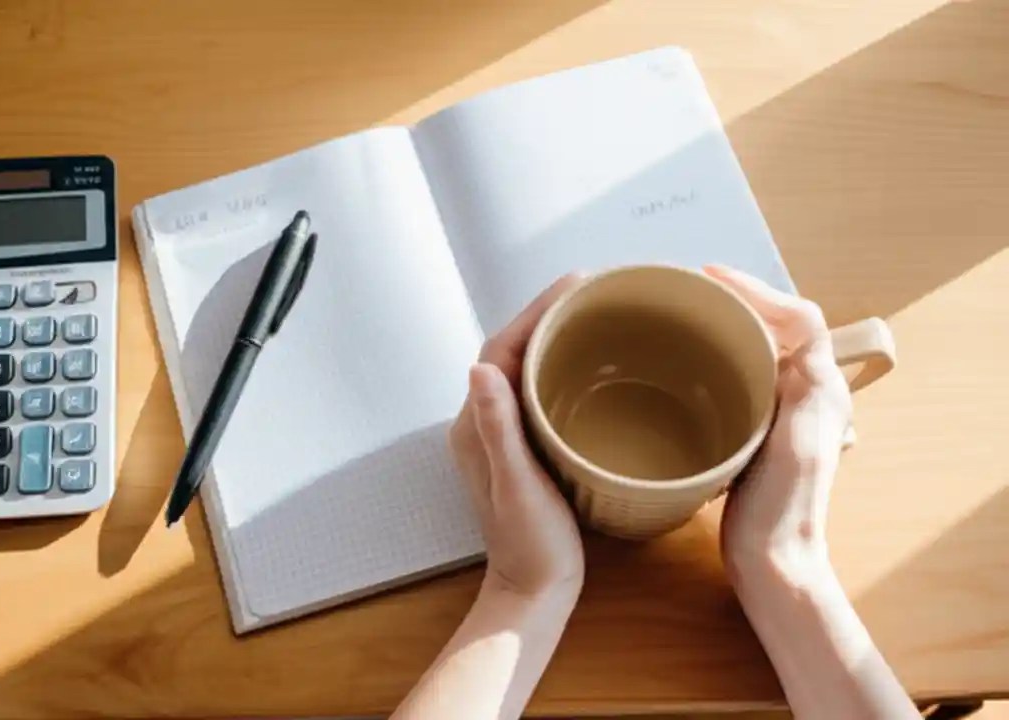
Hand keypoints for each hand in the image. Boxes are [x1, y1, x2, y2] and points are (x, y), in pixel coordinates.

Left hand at [449, 276, 584, 599]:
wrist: (535, 592)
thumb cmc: (531, 546)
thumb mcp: (517, 485)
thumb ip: (500, 428)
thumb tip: (481, 368)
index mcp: (475, 425)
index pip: (501, 348)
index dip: (536, 310)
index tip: (576, 284)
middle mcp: (483, 423)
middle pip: (515, 350)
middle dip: (550, 315)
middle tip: (595, 290)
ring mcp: (504, 436)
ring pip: (528, 369)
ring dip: (557, 338)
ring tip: (598, 314)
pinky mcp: (526, 449)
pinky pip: (541, 392)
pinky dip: (565, 369)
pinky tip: (596, 369)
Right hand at [707, 265, 851, 578]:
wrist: (772, 562)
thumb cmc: (782, 508)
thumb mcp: (796, 445)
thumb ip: (800, 392)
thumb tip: (793, 337)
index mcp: (820, 389)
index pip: (800, 317)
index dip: (759, 289)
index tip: (711, 276)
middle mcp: (805, 393)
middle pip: (777, 326)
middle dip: (738, 300)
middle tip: (690, 290)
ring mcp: (779, 412)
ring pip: (756, 349)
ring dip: (724, 325)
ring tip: (681, 315)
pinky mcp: (753, 429)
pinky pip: (737, 376)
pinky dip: (712, 358)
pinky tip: (679, 367)